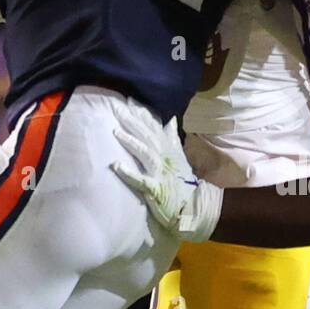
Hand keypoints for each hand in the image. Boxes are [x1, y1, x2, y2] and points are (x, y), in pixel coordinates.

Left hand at [112, 105, 222, 241]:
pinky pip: (141, 180)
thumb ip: (172, 138)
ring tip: (115, 132)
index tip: (129, 101)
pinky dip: (129, 173)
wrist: (194, 208)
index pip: (155, 129)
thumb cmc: (183, 184)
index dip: (142, 115)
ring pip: (146, 154)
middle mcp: (165, 159)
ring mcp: (161, 174)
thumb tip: (171, 119)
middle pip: (148, 137)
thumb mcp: (180, 158)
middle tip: (116, 109)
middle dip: (132, 122)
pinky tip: (116, 166)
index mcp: (169, 151)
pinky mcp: (156, 190)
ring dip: (131, 142)